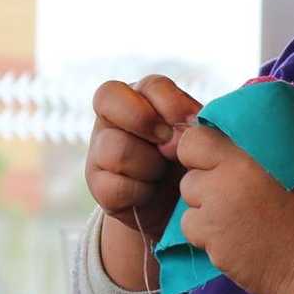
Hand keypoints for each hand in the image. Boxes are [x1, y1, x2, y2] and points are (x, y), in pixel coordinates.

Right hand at [87, 75, 204, 238]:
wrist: (176, 208)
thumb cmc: (189, 162)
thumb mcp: (196, 139)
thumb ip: (193, 124)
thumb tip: (188, 126)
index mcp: (142, 98)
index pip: (149, 85)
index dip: (171, 103)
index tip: (191, 124)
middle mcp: (113, 118)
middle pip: (111, 100)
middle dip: (147, 124)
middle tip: (171, 148)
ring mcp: (99, 150)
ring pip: (116, 148)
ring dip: (148, 165)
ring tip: (161, 174)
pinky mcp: (97, 184)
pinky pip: (116, 185)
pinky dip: (140, 192)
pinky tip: (149, 193)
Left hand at [178, 125, 293, 293]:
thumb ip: (261, 143)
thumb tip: (237, 128)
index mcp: (244, 158)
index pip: (193, 141)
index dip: (200, 152)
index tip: (216, 161)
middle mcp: (223, 184)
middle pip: (188, 176)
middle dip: (204, 183)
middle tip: (229, 193)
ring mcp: (215, 217)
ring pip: (189, 206)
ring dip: (205, 210)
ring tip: (235, 218)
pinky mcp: (213, 247)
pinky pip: (195, 234)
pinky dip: (209, 236)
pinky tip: (235, 239)